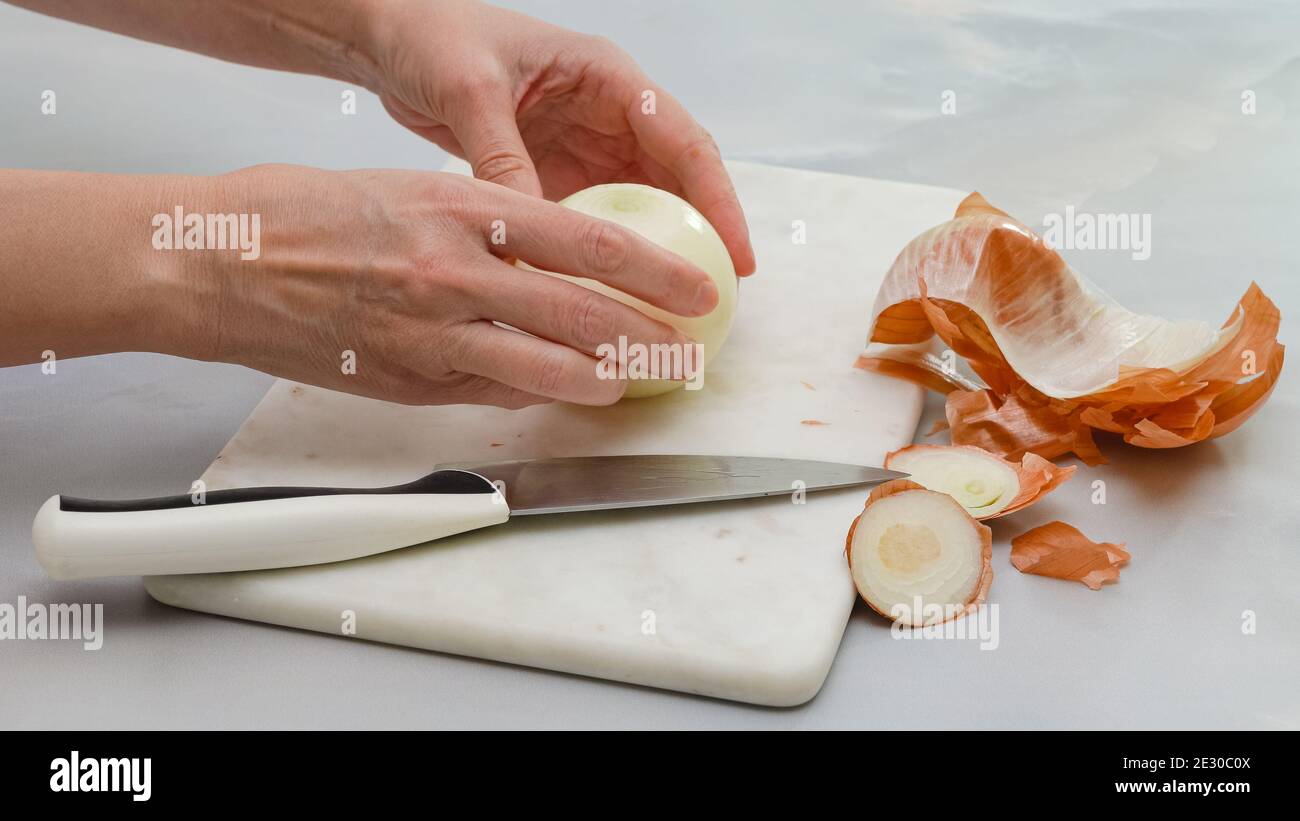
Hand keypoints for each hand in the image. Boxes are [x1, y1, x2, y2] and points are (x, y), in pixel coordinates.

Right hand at [188, 164, 716, 406]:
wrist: (219, 263)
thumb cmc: (304, 215)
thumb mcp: (408, 190)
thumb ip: (480, 224)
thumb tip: (538, 254)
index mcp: (460, 207)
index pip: (589, 240)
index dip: (655, 271)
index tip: (695, 285)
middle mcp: (455, 272)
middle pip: (582, 315)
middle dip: (648, 340)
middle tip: (682, 352)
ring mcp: (431, 334)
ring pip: (545, 370)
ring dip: (600, 382)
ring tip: (628, 384)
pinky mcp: (407, 381)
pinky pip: (487, 394)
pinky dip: (529, 395)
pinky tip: (552, 393)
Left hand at [365, 0, 756, 275]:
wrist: (394, 39)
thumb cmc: (435, 37)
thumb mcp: (471, 91)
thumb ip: (503, 157)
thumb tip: (528, 235)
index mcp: (606, 77)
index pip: (683, 142)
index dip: (718, 201)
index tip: (734, 255)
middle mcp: (607, 113)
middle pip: (678, 181)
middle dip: (703, 237)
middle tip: (717, 298)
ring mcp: (584, 148)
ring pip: (643, 207)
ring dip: (659, 254)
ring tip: (675, 311)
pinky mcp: (556, 176)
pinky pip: (595, 223)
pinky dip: (606, 262)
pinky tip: (611, 301)